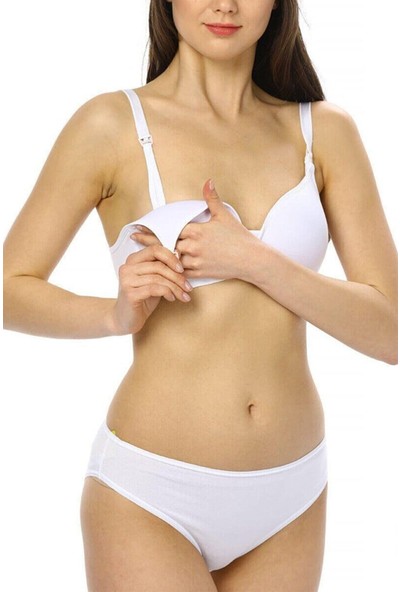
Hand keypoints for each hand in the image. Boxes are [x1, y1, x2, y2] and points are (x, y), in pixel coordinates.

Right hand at [110, 245, 192, 334]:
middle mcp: (127, 267)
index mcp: (133, 260)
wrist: (126, 319)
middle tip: (187, 287)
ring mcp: (127, 280)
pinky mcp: (130, 293)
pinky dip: (167, 293)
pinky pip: (154, 289)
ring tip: (183, 295)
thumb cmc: (142, 299)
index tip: (182, 269)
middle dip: (177, 277)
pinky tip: (172, 298)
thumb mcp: (155, 281)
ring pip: (158, 278)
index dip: (171, 258)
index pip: (155, 250)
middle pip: (159, 265)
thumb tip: (180, 255)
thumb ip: (163, 268)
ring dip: (175, 287)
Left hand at [131, 179, 257, 281]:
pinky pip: (180, 272)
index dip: (152, 230)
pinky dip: (172, 271)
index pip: (169, 229)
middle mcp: (193, 246)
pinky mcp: (199, 273)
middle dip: (149, 243)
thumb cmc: (239, 238)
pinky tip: (162, 271)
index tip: (139, 229)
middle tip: (134, 240)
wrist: (251, 260)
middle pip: (165, 244)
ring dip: (161, 258)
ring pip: (172, 259)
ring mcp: (195, 260)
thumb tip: (208, 181)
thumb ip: (212, 199)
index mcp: (196, 230)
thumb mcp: (224, 216)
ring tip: (146, 257)